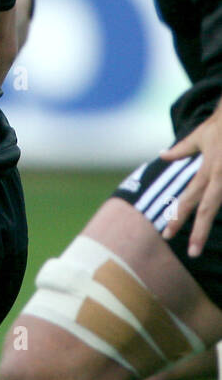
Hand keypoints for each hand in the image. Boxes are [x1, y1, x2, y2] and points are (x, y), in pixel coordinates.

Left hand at [161, 110, 221, 256]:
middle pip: (207, 208)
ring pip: (220, 204)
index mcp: (208, 169)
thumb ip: (182, 150)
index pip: (189, 198)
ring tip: (203, 246)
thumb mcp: (199, 136)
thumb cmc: (221, 126)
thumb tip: (163, 155)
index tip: (167, 234)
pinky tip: (212, 220)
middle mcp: (219, 176)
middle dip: (198, 231)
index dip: (178, 216)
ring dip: (211, 225)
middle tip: (191, 253)